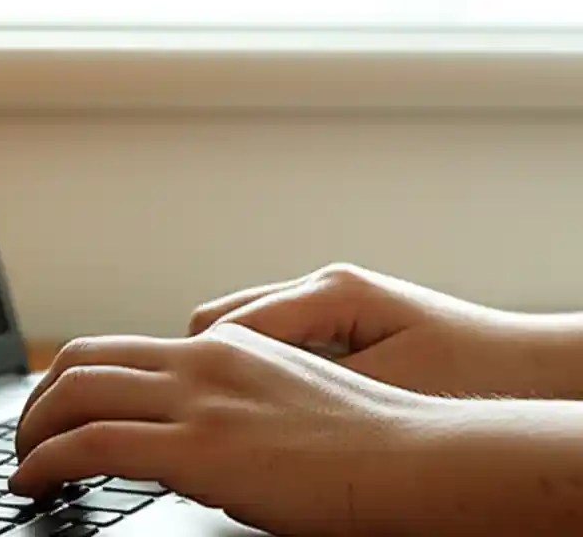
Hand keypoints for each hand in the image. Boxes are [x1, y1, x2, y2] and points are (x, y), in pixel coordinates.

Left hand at [11, 325, 431, 535]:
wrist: (412, 459)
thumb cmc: (364, 442)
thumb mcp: (284, 397)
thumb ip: (231, 400)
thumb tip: (192, 429)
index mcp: (220, 347)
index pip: (115, 348)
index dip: (68, 381)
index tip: (50, 412)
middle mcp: (199, 360)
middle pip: (80, 361)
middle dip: (37, 401)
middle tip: (24, 438)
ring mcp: (196, 401)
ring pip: (75, 394)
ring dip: (31, 431)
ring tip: (21, 464)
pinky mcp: (197, 448)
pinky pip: (91, 445)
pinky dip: (46, 462)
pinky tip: (34, 483)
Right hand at [188, 263, 582, 398]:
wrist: (526, 367)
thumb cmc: (466, 375)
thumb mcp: (379, 388)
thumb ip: (301, 387)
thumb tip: (235, 402)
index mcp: (331, 292)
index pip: (229, 323)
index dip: (192, 367)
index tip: (172, 406)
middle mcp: (323, 284)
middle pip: (223, 317)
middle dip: (196, 362)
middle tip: (184, 412)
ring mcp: (329, 298)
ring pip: (243, 326)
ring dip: (224, 364)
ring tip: (218, 412)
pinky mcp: (339, 318)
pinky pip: (273, 337)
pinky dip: (256, 366)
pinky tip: (262, 404)